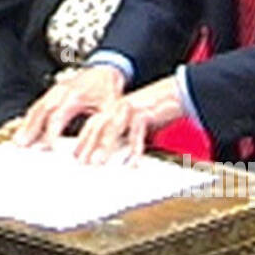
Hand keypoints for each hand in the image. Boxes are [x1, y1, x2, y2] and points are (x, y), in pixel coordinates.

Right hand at [13, 65, 125, 150]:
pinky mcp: (52, 93)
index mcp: (75, 96)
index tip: (47, 147)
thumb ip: (103, 129)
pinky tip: (24, 129)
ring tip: (17, 140)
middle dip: (30, 128)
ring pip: (37, 107)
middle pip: (41, 110)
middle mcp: (61, 92)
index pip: (58, 115)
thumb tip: (98, 151)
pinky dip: (29, 117)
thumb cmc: (108, 89)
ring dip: (26, 124)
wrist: (105, 69)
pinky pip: (38, 105)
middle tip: (21, 144)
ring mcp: (55, 91)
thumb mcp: (111, 108)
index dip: (51, 132)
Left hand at [69, 76, 184, 164]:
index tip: (75, 155)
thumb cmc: (158, 107)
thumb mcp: (138, 121)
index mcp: (115, 107)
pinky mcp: (144, 111)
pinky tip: (132, 163)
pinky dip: (134, 149)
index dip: (83, 139)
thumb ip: (126, 134)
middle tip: (80, 162)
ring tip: (98, 163)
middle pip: (98, 125)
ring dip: (104, 147)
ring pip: (113, 128)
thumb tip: (117, 154)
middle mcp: (119, 106)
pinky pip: (137, 133)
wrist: (178, 91)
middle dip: (87, 144)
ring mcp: (130, 108)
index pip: (93, 124)